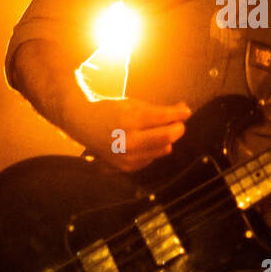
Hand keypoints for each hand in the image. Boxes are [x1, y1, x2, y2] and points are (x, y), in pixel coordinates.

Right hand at [63, 96, 190, 172]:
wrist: (83, 124)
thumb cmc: (111, 110)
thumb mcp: (134, 104)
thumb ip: (160, 110)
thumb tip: (185, 110)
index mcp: (130, 120)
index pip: (164, 118)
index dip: (179, 113)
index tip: (187, 111)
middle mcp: (129, 141)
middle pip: (168, 137)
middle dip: (177, 128)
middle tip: (178, 122)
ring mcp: (127, 157)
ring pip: (164, 149)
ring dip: (166, 139)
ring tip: (158, 130)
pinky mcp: (127, 167)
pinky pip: (152, 158)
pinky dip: (154, 149)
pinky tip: (145, 141)